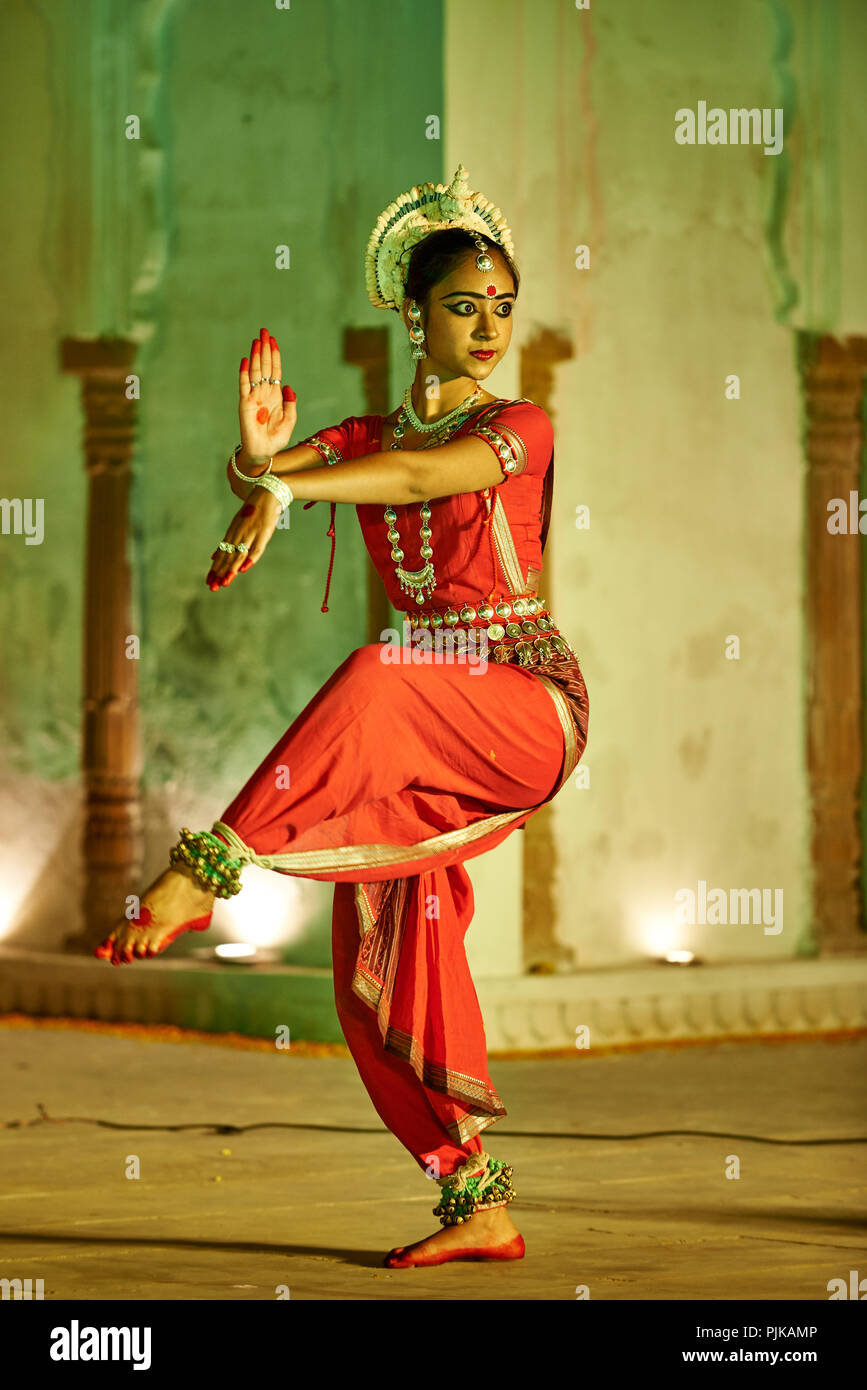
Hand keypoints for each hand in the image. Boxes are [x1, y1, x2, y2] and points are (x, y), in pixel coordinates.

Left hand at [205, 487, 283, 589]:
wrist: (267, 493)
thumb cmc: (252, 512)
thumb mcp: (236, 527)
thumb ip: (225, 543)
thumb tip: (212, 557)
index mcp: (231, 534)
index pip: (221, 555)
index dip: (215, 569)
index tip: (209, 582)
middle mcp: (238, 535)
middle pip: (227, 557)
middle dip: (220, 573)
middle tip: (213, 587)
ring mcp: (250, 534)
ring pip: (239, 554)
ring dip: (231, 569)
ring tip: (225, 582)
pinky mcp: (263, 533)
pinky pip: (256, 549)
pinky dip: (250, 559)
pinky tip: (243, 569)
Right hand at [239, 327, 296, 462]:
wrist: (262, 452)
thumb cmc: (276, 439)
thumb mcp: (290, 421)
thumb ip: (291, 405)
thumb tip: (288, 387)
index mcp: (276, 395)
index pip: (275, 370)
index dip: (275, 355)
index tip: (273, 340)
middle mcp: (264, 392)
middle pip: (265, 366)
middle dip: (265, 349)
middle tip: (264, 331)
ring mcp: (254, 397)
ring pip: (255, 372)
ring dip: (256, 356)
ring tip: (257, 341)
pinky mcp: (245, 404)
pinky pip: (244, 386)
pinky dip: (244, 373)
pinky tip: (245, 360)